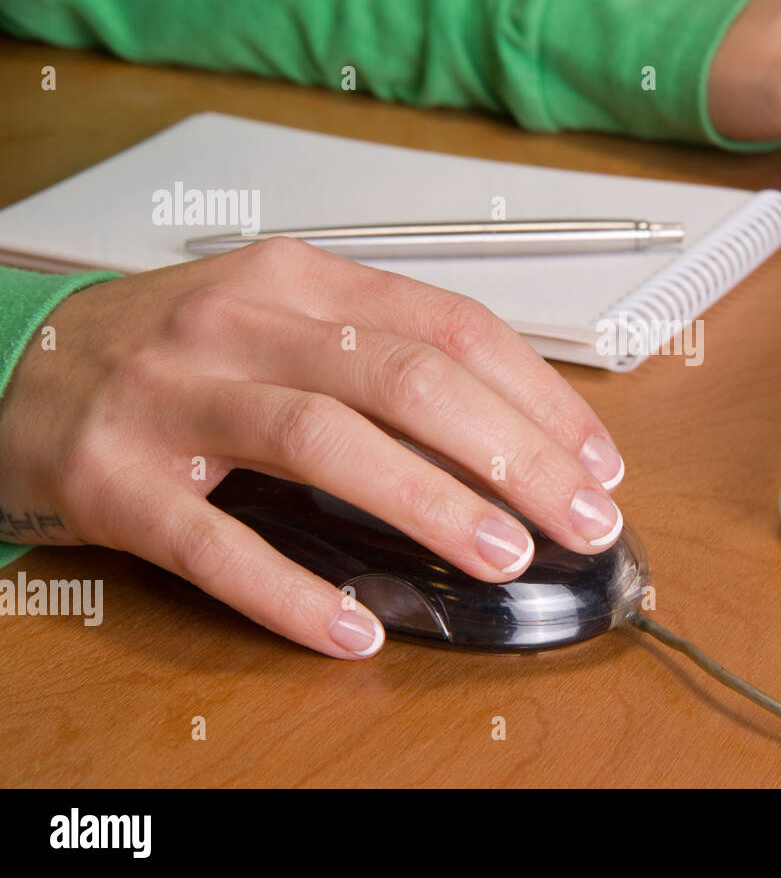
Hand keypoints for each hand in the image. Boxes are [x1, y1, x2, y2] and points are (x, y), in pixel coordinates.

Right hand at [0, 239, 625, 657]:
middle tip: (579, 520)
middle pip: (405, 380)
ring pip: (324, 443)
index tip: (595, 461)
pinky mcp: (114, 480)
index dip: (538, 397)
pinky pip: (215, 545)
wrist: (16, 358)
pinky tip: (355, 628)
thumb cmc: (175, 347)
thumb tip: (510, 430)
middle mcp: (240, 323)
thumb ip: (383, 352)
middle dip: (513, 454)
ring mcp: (173, 398)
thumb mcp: (284, 316)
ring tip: (504, 557)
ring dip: (429, 504)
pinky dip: (292, 592)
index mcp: (300, 280)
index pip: (450, 327)